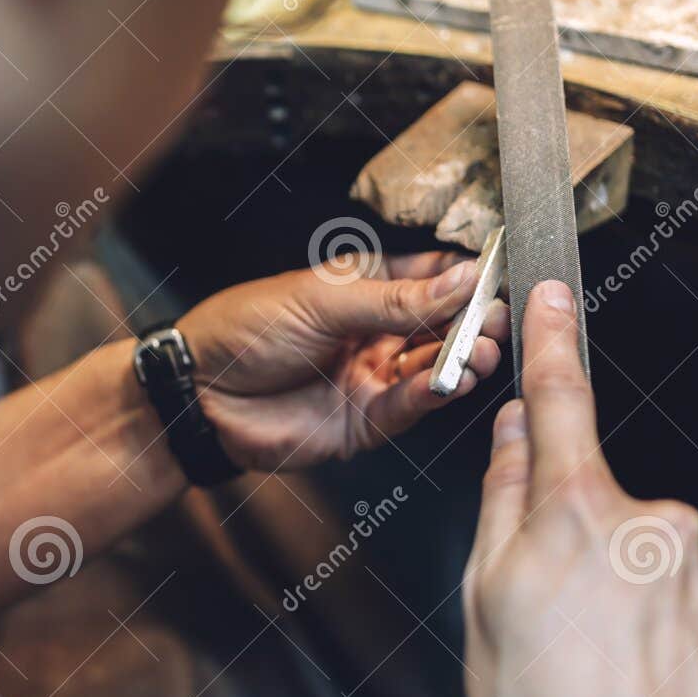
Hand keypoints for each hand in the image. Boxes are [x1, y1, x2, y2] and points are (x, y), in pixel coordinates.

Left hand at [179, 252, 506, 470]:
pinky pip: (411, 407)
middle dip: (475, 321)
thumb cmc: (243, 330)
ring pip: (434, 368)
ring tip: (479, 351)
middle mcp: (377, 334)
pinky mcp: (366, 422)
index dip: (468, 276)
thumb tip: (462, 278)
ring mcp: (374, 378)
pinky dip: (435, 394)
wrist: (196, 393)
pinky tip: (452, 380)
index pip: (433, 278)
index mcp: (365, 289)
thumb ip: (395, 298)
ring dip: (462, 359)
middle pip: (444, 326)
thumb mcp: (321, 299)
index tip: (500, 274)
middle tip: (496, 319)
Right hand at [464, 281, 697, 696]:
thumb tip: (511, 437)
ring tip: (611, 674)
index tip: (555, 296)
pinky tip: (656, 685)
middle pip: (612, 513)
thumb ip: (503, 502)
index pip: (559, 403)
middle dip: (588, 553)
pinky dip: (683, 638)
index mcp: (578, 513)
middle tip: (560, 629)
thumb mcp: (484, 600)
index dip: (552, 344)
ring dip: (639, 602)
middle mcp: (657, 528)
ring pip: (665, 566)